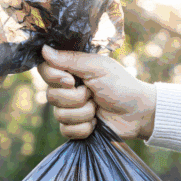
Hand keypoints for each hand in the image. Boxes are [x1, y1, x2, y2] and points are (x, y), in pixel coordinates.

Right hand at [38, 45, 155, 140]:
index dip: (55, 78)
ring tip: (97, 108)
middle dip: (77, 98)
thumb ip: (71, 59)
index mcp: (70, 71)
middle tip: (93, 94)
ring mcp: (69, 110)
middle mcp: (66, 90)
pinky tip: (96, 123)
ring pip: (59, 115)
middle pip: (51, 96)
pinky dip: (84, 128)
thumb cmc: (121, 85)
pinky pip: (66, 131)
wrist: (137, 113)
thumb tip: (44, 49)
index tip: (71, 80)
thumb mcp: (98, 67)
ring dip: (84, 113)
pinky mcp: (74, 128)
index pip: (45, 71)